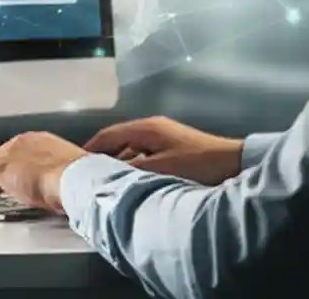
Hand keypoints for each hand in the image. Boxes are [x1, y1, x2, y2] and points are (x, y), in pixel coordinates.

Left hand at [0, 132, 86, 212]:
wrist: (76, 179)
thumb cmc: (79, 182)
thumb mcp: (70, 178)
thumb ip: (61, 180)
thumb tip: (61, 193)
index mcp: (44, 143)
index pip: (20, 151)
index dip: (14, 168)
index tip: (15, 181)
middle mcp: (26, 141)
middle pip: (1, 154)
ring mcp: (10, 151)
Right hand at [84, 116, 243, 184]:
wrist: (232, 162)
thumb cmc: (196, 163)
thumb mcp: (160, 168)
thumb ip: (132, 169)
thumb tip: (107, 173)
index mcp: (147, 128)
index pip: (109, 134)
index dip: (92, 148)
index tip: (76, 160)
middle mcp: (153, 128)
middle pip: (119, 140)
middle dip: (104, 156)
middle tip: (89, 173)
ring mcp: (164, 136)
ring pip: (132, 148)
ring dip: (120, 162)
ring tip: (108, 179)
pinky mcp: (173, 146)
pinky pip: (144, 154)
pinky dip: (134, 164)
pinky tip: (133, 179)